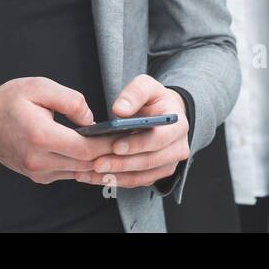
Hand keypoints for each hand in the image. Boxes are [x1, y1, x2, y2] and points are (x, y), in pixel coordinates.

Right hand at [0, 77, 117, 183]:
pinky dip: (84, 165)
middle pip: (86, 165)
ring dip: (99, 161)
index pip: (86, 150)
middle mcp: (39, 160)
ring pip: (79, 172)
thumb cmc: (9, 101)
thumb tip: (91, 119)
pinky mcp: (37, 176)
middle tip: (131, 141)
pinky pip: (68, 173)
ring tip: (119, 145)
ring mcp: (37, 172)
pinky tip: (97, 152)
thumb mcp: (39, 87)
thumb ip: (70, 100)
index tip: (128, 135)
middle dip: (110, 154)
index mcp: (40, 137)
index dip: (110, 144)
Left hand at [79, 74, 190, 189]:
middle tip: (97, 164)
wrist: (164, 115)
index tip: (115, 146)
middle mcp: (178, 148)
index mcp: (177, 125)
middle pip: (149, 161)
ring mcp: (169, 164)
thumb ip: (135, 93)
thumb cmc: (154, 100)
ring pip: (142, 176)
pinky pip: (136, 182)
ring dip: (115, 176)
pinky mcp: (157, 174)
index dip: (137, 144)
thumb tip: (120, 109)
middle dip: (121, 164)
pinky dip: (116, 181)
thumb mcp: (148, 86)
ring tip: (90, 172)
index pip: (159, 139)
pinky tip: (95, 177)